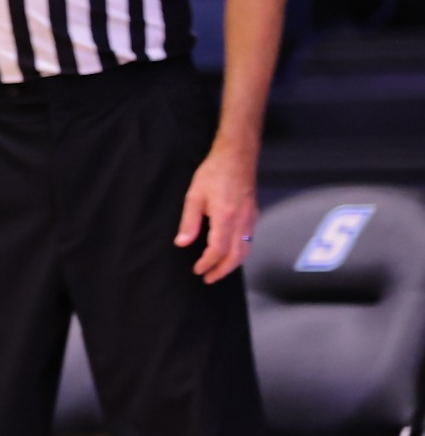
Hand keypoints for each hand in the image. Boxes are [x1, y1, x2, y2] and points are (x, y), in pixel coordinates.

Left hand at [175, 143, 258, 283]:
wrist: (237, 157)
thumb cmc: (214, 173)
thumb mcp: (194, 196)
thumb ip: (189, 222)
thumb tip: (183, 243)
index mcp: (226, 217)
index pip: (218, 249)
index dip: (208, 263)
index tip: (198, 270)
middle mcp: (242, 221)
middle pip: (236, 255)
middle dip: (222, 270)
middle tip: (208, 278)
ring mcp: (251, 218)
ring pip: (246, 250)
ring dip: (232, 264)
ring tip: (217, 270)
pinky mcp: (253, 215)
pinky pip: (249, 240)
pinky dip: (240, 252)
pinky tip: (229, 254)